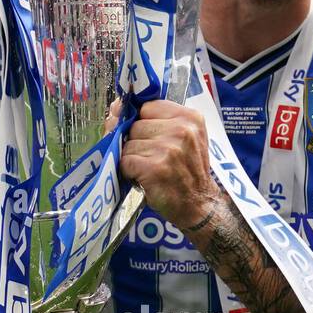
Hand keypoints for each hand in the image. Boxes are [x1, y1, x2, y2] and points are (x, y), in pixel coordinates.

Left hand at [119, 99, 218, 231]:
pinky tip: (144, 177)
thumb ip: (154, 120)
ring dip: (133, 158)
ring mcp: (168, 149)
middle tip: (152, 158)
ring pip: (128, 143)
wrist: (198, 205)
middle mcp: (181, 130)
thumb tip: (114, 109)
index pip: (147, 107)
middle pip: (136, 125)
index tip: (149, 137)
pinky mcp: (155, 168)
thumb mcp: (183, 138)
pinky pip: (125, 160)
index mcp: (189, 118)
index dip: (142, 123)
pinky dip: (129, 171)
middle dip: (137, 142)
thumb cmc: (186, 171)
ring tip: (149, 168)